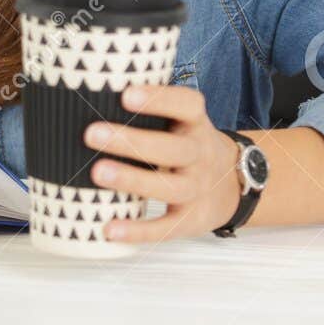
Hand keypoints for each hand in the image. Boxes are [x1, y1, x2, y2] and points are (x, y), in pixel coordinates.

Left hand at [83, 85, 242, 242]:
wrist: (232, 185)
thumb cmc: (187, 144)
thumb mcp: (182, 121)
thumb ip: (151, 110)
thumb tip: (91, 93)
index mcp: (195, 124)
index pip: (186, 105)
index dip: (159, 99)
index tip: (126, 94)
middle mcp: (200, 154)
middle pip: (173, 148)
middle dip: (133, 142)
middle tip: (91, 134)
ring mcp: (198, 188)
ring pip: (171, 186)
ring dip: (133, 180)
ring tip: (97, 173)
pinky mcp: (192, 219)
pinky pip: (167, 227)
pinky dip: (139, 231)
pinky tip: (110, 228)